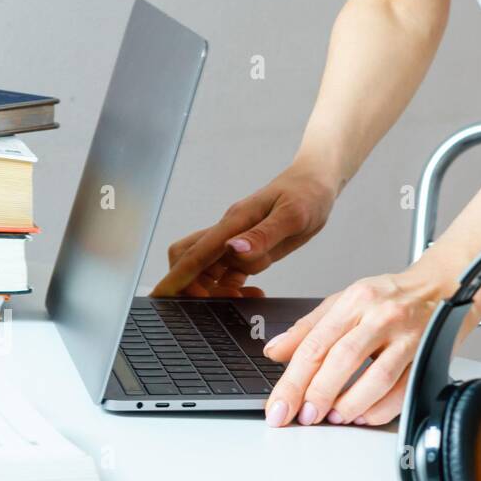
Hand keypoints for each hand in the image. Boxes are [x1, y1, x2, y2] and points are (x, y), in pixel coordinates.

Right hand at [151, 162, 337, 296]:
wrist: (317, 182)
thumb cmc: (307, 194)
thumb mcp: (293, 216)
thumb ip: (263, 235)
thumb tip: (233, 249)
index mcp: (235, 222)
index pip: (197, 252)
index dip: (177, 277)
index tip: (162, 297)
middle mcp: (229, 231)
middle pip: (192, 261)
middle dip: (197, 286)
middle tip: (227, 298)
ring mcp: (236, 239)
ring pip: (210, 270)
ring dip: (219, 289)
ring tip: (247, 295)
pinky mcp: (247, 247)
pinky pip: (230, 271)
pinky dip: (235, 286)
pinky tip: (254, 291)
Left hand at [260, 260, 460, 426]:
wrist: (441, 286)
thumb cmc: (391, 296)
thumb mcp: (345, 301)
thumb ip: (308, 328)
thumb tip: (275, 351)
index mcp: (356, 300)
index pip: (316, 343)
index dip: (293, 380)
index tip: (279, 406)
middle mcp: (382, 315)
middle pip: (344, 358)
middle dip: (319, 394)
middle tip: (304, 416)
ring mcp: (408, 335)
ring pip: (377, 377)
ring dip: (351, 404)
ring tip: (334, 416)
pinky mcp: (429, 354)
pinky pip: (403, 390)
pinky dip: (381, 409)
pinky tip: (365, 415)